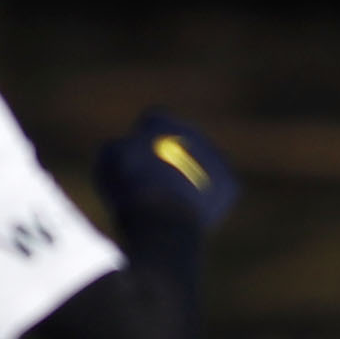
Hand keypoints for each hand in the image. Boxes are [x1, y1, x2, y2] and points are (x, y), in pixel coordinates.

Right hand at [95, 111, 239, 231]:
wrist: (164, 218)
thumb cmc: (130, 189)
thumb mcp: (108, 164)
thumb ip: (117, 147)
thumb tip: (125, 147)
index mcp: (161, 120)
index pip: (154, 121)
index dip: (145, 138)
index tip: (140, 156)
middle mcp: (192, 131)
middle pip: (183, 140)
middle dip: (174, 155)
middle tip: (161, 180)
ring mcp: (215, 155)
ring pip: (203, 163)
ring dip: (194, 174)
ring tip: (178, 198)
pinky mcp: (231, 182)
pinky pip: (218, 187)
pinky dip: (209, 197)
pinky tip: (193, 210)